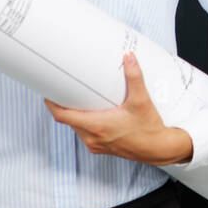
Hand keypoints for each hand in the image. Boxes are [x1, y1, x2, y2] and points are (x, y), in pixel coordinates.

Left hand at [45, 52, 192, 165]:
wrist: (158, 149)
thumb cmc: (149, 129)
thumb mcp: (142, 101)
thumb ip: (134, 77)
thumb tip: (128, 58)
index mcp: (97, 126)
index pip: (63, 116)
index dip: (52, 104)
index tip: (48, 93)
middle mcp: (93, 137)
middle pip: (68, 121)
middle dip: (64, 106)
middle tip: (65, 91)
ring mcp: (97, 144)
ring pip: (76, 128)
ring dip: (75, 116)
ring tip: (79, 101)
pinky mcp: (102, 148)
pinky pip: (86, 135)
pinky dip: (85, 124)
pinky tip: (94, 116)